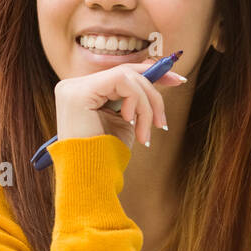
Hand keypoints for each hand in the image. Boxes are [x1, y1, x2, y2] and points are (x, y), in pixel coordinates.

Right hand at [54, 59, 186, 148]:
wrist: (91, 178)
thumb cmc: (108, 155)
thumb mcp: (126, 120)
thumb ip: (135, 98)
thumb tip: (162, 75)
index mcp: (83, 92)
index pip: (120, 74)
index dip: (151, 74)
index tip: (177, 81)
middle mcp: (74, 86)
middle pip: (126, 73)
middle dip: (153, 94)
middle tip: (163, 123)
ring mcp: (73, 88)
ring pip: (127, 77)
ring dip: (146, 106)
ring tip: (144, 133)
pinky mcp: (79, 92)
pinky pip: (122, 82)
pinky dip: (136, 102)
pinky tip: (129, 122)